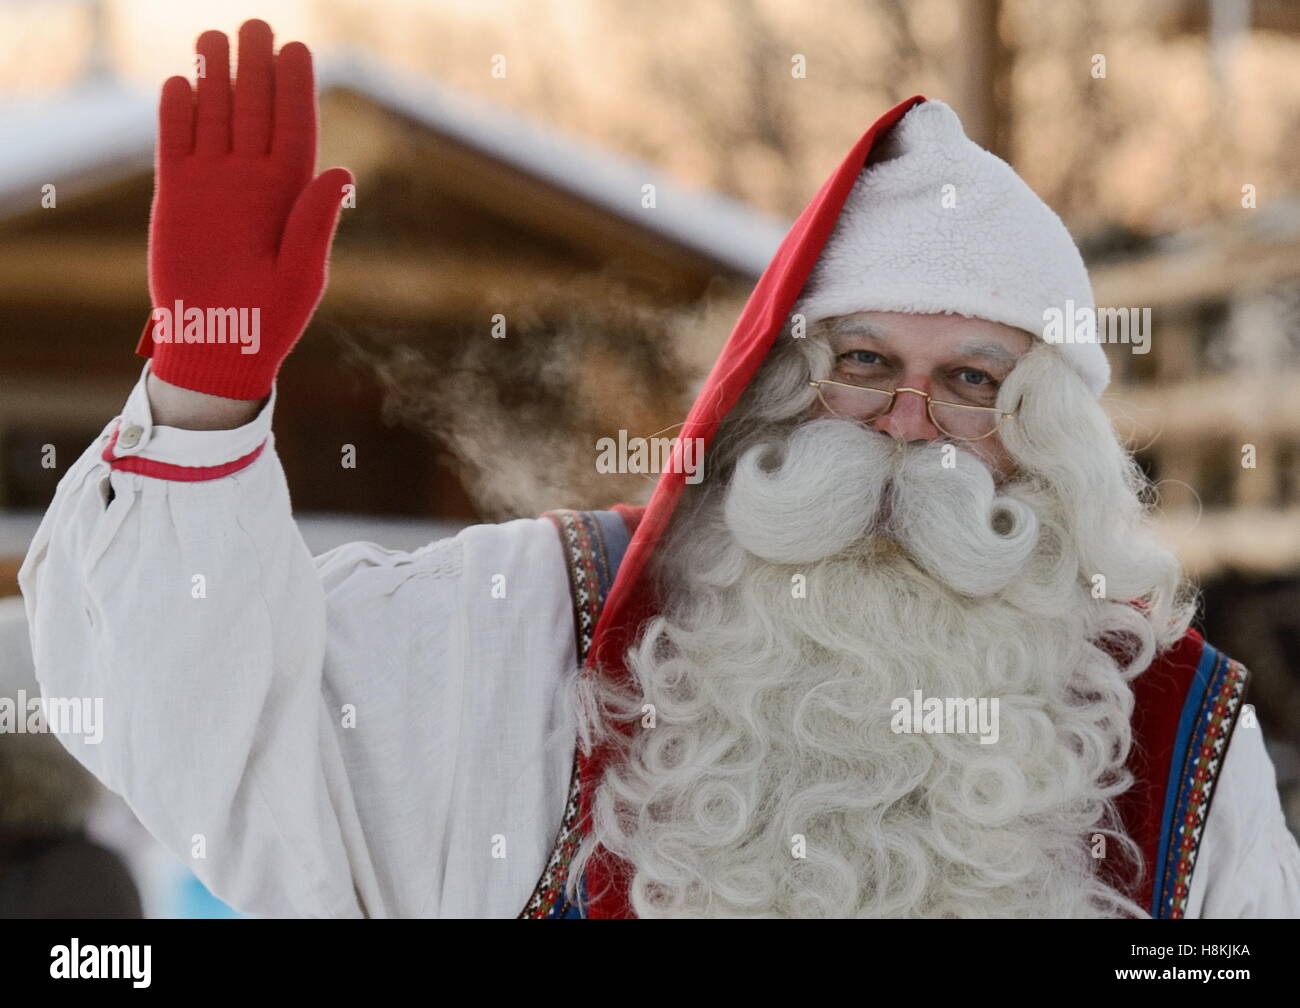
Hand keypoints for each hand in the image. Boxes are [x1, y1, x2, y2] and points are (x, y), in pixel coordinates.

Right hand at [135, 19, 351, 400]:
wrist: (219, 344)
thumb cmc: (272, 319)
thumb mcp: (302, 274)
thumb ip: (313, 223)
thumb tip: (342, 174)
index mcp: (292, 195)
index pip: (294, 130)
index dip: (295, 91)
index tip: (297, 52)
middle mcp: (254, 181)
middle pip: (255, 111)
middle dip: (256, 69)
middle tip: (256, 26)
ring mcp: (213, 184)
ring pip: (215, 118)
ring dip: (216, 79)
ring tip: (214, 38)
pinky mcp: (176, 195)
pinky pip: (177, 144)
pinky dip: (177, 115)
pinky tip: (182, 84)